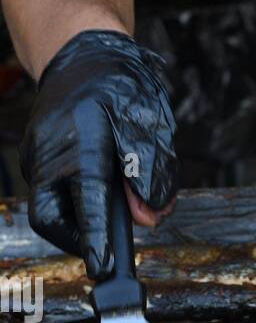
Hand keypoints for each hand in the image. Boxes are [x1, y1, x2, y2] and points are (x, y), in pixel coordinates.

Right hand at [19, 29, 177, 279]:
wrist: (82, 55)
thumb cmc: (119, 88)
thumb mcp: (148, 125)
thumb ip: (151, 173)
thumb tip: (148, 217)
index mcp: (80, 143)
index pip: (85, 201)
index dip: (96, 239)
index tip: (104, 267)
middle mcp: (49, 154)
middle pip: (51, 219)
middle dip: (79, 241)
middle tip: (108, 251)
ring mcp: (37, 159)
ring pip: (51, 211)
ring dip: (81, 223)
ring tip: (112, 213)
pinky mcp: (37, 162)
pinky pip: (53, 196)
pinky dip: (77, 207)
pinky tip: (102, 195)